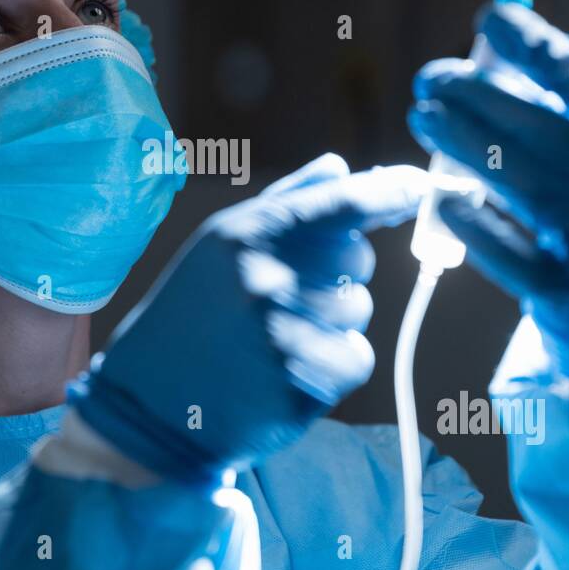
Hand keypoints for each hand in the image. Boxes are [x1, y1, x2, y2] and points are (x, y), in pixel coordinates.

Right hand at [67, 154, 427, 486]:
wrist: (152, 402)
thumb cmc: (190, 314)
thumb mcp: (221, 246)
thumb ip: (286, 205)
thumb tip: (342, 167)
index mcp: (247, 236)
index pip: (340, 204)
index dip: (390, 192)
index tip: (416, 186)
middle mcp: (266, 281)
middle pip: (359, 261)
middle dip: (338, 274)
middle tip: (286, 295)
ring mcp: (282, 337)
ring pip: (359, 313)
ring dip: (334, 324)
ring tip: (278, 337)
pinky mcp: (296, 388)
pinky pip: (356, 360)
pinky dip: (335, 366)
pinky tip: (290, 369)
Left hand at [408, 3, 568, 388]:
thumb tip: (490, 60)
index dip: (542, 51)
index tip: (491, 18)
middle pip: (556, 138)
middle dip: (485, 100)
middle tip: (432, 77)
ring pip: (531, 189)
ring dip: (469, 147)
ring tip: (424, 116)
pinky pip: (513, 256)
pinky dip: (476, 224)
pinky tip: (442, 196)